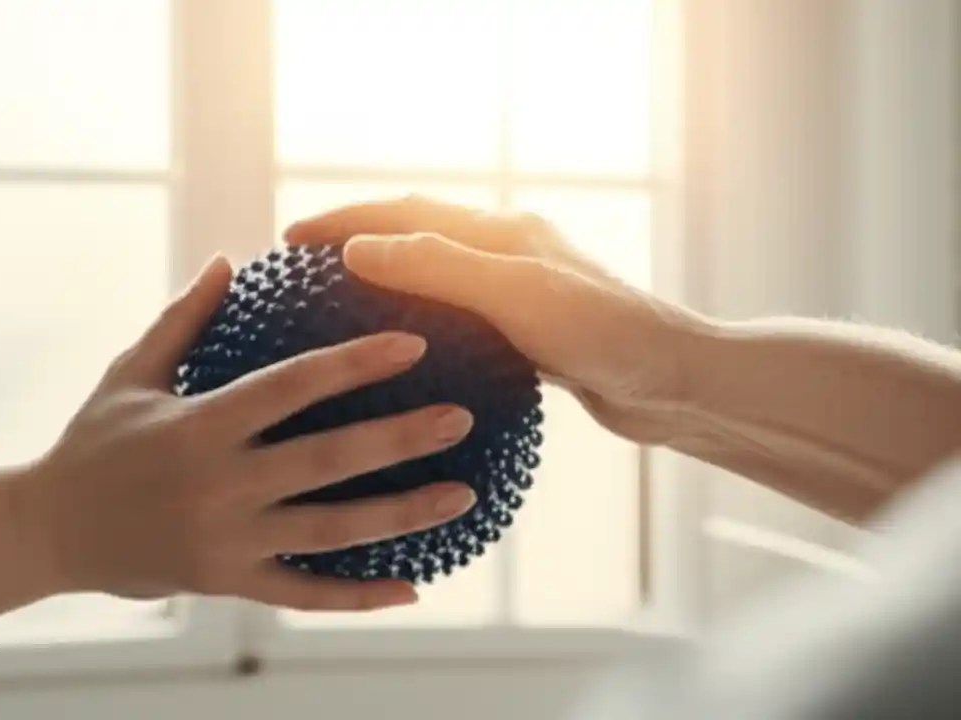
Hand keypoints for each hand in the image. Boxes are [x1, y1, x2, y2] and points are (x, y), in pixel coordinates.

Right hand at [19, 256, 478, 611]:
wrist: (47, 532)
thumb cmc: (91, 441)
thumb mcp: (129, 373)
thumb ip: (182, 320)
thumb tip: (225, 260)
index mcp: (199, 425)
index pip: (291, 387)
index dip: (354, 363)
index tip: (412, 344)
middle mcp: (218, 484)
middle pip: (327, 460)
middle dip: (400, 438)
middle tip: (460, 417)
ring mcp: (226, 540)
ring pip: (330, 531)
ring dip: (402, 515)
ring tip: (463, 494)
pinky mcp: (227, 583)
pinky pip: (303, 595)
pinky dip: (358, 597)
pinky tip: (412, 589)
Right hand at [285, 196, 707, 444]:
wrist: (679, 385)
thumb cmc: (607, 335)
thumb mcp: (516, 295)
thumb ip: (439, 268)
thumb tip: (360, 249)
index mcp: (502, 232)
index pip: (404, 213)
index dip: (344, 221)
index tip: (289, 240)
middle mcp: (508, 255)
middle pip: (414, 238)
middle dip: (357, 245)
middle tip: (301, 270)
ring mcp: (518, 296)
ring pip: (434, 282)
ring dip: (385, 286)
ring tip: (336, 311)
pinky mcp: (529, 338)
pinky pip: (458, 323)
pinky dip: (419, 329)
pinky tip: (400, 362)